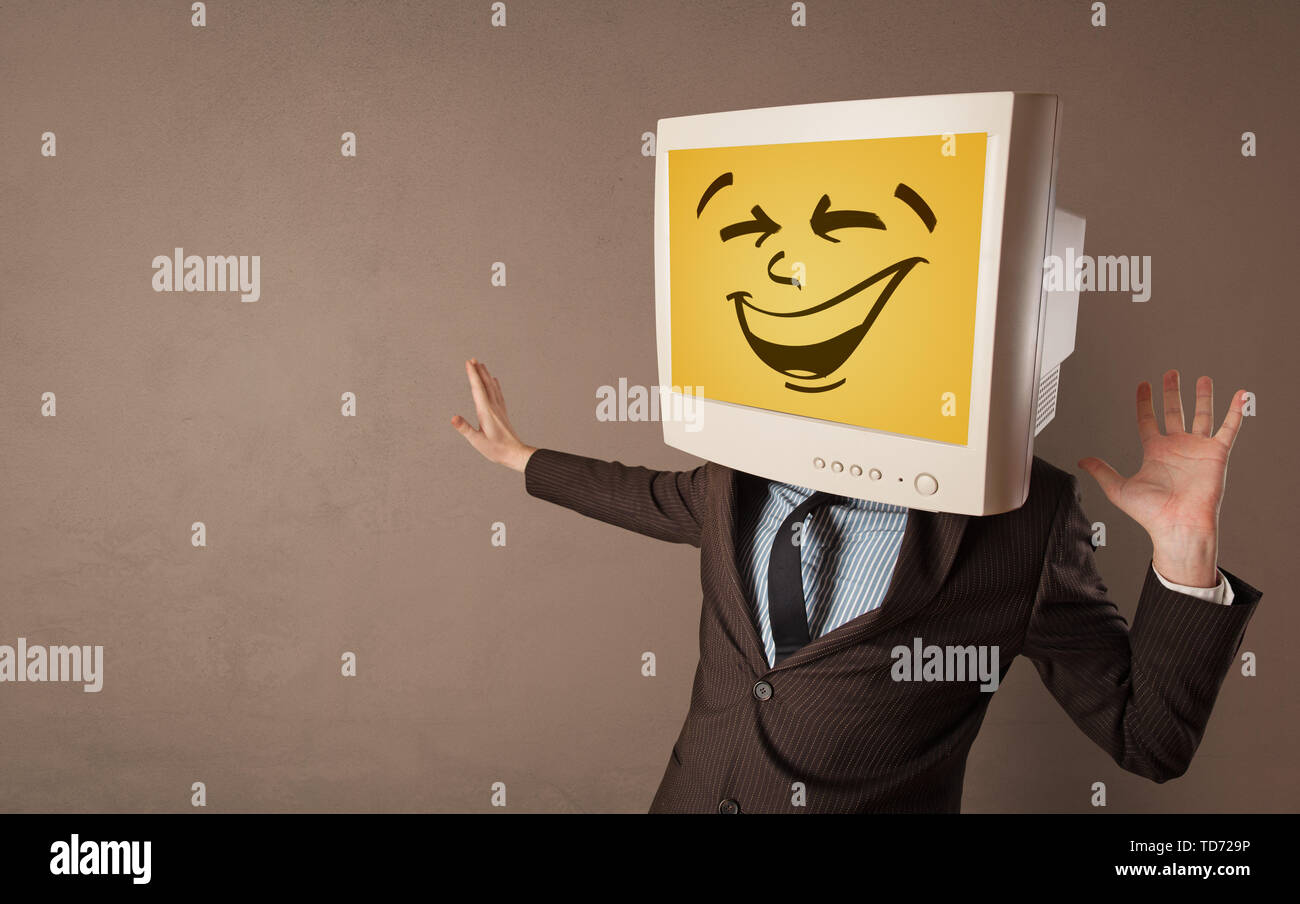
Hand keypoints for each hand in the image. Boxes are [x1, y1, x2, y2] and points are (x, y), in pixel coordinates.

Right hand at [450, 358, 535, 472]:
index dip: (472, 375)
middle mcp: (493, 407)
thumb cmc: (496, 450)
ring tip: (482, 365)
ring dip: (486, 375)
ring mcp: (499, 409)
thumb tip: (453, 418)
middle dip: (478, 371)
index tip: (468, 363)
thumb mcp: (477, 441)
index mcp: (486, 412)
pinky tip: (494, 381)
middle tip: (472, 359)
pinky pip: (498, 394)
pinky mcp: (503, 413)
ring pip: (493, 387)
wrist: (515, 454)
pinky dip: (495, 385)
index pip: (477, 389)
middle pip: (486, 384)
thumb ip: (465, 429)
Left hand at [1078, 370, 1246, 587]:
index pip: (1148, 420)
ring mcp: (1197, 449)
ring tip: (1202, 379)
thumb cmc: (1151, 514)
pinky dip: (1235, 411)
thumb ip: (1101, 471)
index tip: (1143, 385)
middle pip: (1173, 412)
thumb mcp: (1118, 489)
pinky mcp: (1216, 454)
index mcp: (1155, 452)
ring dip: (1202, 397)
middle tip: (1171, 374)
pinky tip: (1240, 395)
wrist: (1178, 526)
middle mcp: (1176, 448)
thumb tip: (1082, 460)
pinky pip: (1229, 428)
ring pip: (1201, 415)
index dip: (1144, 402)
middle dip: (1172, 392)